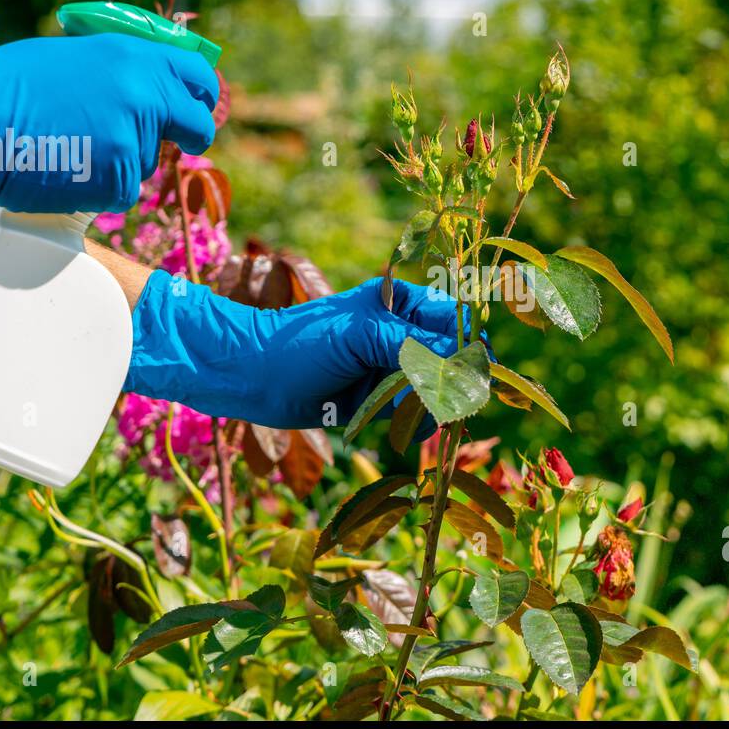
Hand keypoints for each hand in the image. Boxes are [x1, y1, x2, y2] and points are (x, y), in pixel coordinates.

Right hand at [0, 34, 217, 234]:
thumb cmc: (6, 86)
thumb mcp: (74, 56)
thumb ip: (123, 72)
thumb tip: (156, 88)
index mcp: (133, 57)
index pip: (198, 76)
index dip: (203, 95)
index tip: (200, 106)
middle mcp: (143, 95)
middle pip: (197, 127)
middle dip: (190, 137)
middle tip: (178, 142)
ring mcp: (133, 139)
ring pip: (149, 161)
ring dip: (123, 160)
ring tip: (71, 144)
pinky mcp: (117, 179)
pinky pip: (122, 190)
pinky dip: (99, 186)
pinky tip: (64, 167)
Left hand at [124, 274, 468, 429]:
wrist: (253, 378)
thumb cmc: (302, 344)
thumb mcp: (362, 336)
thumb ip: (415, 345)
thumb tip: (467, 358)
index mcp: (399, 302)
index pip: (454, 317)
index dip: (468, 341)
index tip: (474, 368)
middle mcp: (400, 333)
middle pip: (451, 356)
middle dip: (451, 379)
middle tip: (447, 397)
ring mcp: (391, 367)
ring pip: (437, 388)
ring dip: (432, 404)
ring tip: (417, 413)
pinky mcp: (380, 399)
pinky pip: (415, 412)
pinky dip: (417, 421)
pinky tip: (409, 427)